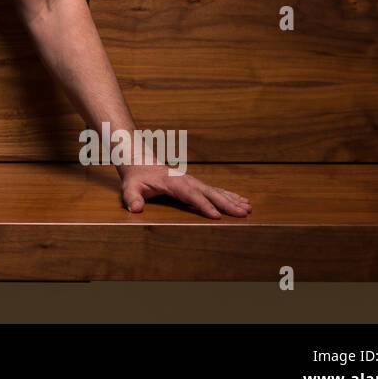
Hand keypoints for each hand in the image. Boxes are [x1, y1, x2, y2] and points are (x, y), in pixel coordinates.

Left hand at [117, 165, 250, 218]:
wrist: (139, 162)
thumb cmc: (136, 178)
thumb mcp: (130, 187)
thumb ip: (132, 198)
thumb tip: (136, 209)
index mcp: (172, 182)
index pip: (190, 195)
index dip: (203, 205)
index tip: (216, 216)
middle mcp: (186, 180)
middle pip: (209, 192)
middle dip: (226, 203)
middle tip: (243, 213)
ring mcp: (192, 181)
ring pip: (215, 191)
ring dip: (232, 200)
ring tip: (248, 208)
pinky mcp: (195, 184)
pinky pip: (214, 190)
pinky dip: (228, 195)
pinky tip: (240, 201)